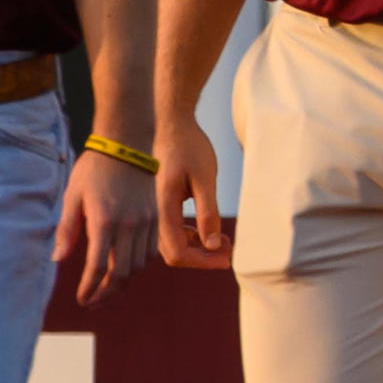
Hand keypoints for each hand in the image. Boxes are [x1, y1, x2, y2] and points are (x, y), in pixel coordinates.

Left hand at [55, 145, 158, 305]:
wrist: (127, 144)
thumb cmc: (95, 169)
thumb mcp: (73, 197)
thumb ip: (67, 231)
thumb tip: (58, 259)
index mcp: (105, 221)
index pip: (98, 267)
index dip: (89, 288)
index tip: (81, 299)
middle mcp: (129, 225)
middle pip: (122, 272)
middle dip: (107, 292)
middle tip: (93, 301)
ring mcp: (146, 221)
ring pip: (139, 265)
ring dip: (123, 282)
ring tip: (107, 289)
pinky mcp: (156, 217)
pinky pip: (151, 251)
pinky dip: (138, 265)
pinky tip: (125, 267)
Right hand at [154, 122, 231, 269]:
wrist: (169, 122)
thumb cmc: (188, 145)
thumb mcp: (204, 178)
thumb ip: (207, 212)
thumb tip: (214, 246)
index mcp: (162, 208)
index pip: (176, 252)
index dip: (202, 261)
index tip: (226, 258)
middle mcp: (152, 213)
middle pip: (172, 253)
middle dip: (202, 258)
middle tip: (229, 251)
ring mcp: (153, 209)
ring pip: (171, 243)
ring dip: (197, 248)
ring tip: (224, 242)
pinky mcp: (158, 204)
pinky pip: (170, 230)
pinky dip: (189, 236)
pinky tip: (206, 230)